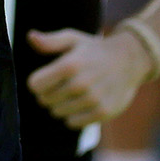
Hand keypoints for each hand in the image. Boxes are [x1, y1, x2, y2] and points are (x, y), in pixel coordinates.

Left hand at [24, 27, 152, 127]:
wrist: (129, 60)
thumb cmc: (94, 49)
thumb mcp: (73, 39)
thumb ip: (50, 41)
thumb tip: (31, 37)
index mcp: (69, 64)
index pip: (35, 85)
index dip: (38, 82)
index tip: (47, 78)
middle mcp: (81, 83)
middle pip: (44, 100)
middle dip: (49, 93)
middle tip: (62, 84)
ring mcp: (93, 99)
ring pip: (57, 112)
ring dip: (61, 105)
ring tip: (73, 93)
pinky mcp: (103, 112)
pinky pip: (72, 123)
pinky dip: (73, 116)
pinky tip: (82, 103)